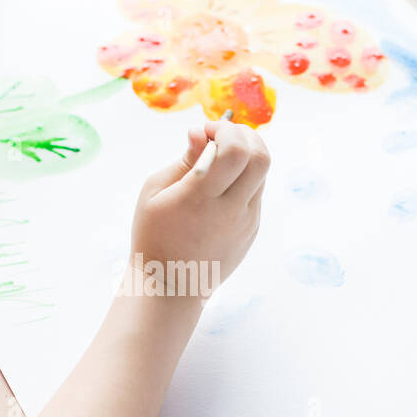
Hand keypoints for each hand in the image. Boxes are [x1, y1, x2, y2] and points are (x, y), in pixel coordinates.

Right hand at [130, 121, 268, 298]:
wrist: (171, 286)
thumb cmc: (154, 236)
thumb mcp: (155, 192)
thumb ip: (184, 160)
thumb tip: (201, 133)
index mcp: (201, 198)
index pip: (236, 151)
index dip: (225, 130)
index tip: (205, 132)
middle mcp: (230, 210)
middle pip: (261, 158)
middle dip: (245, 135)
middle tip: (223, 137)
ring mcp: (246, 222)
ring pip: (262, 173)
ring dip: (246, 155)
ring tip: (221, 158)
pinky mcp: (252, 230)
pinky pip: (256, 193)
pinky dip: (245, 177)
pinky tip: (222, 183)